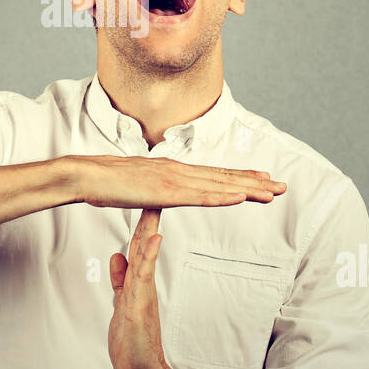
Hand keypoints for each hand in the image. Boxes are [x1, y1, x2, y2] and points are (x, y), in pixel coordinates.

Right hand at [75, 155, 285, 209]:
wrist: (86, 175)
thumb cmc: (107, 182)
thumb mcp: (139, 186)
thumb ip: (155, 190)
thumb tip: (162, 194)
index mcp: (172, 170)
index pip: (213, 175)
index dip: (240, 178)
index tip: (262, 180)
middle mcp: (178, 171)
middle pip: (223, 177)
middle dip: (255, 182)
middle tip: (282, 186)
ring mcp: (173, 180)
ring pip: (218, 185)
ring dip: (248, 189)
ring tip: (272, 193)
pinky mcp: (165, 192)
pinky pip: (199, 196)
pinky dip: (222, 196)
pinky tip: (240, 198)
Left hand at [108, 207, 173, 368]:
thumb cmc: (133, 345)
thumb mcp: (122, 304)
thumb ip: (120, 280)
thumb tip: (116, 255)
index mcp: (137, 284)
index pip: (138, 247)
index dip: (139, 223)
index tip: (143, 199)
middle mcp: (142, 286)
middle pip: (144, 246)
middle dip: (147, 218)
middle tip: (155, 190)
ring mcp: (142, 295)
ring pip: (145, 257)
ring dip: (148, 231)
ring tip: (154, 206)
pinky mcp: (140, 307)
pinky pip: (143, 277)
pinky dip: (147, 257)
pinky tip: (153, 240)